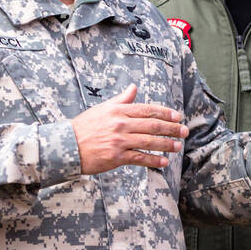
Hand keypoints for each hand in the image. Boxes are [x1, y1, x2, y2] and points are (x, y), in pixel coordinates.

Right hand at [71, 84, 188, 174]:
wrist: (66, 146)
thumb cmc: (84, 127)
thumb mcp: (102, 109)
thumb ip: (121, 99)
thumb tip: (133, 87)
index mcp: (118, 110)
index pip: (148, 110)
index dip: (165, 113)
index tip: (178, 116)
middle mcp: (121, 124)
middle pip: (153, 125)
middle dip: (171, 128)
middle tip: (184, 131)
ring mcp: (119, 140)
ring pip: (149, 142)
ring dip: (166, 144)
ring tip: (178, 146)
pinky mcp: (116, 156)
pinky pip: (139, 158)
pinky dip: (153, 160)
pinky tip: (164, 162)